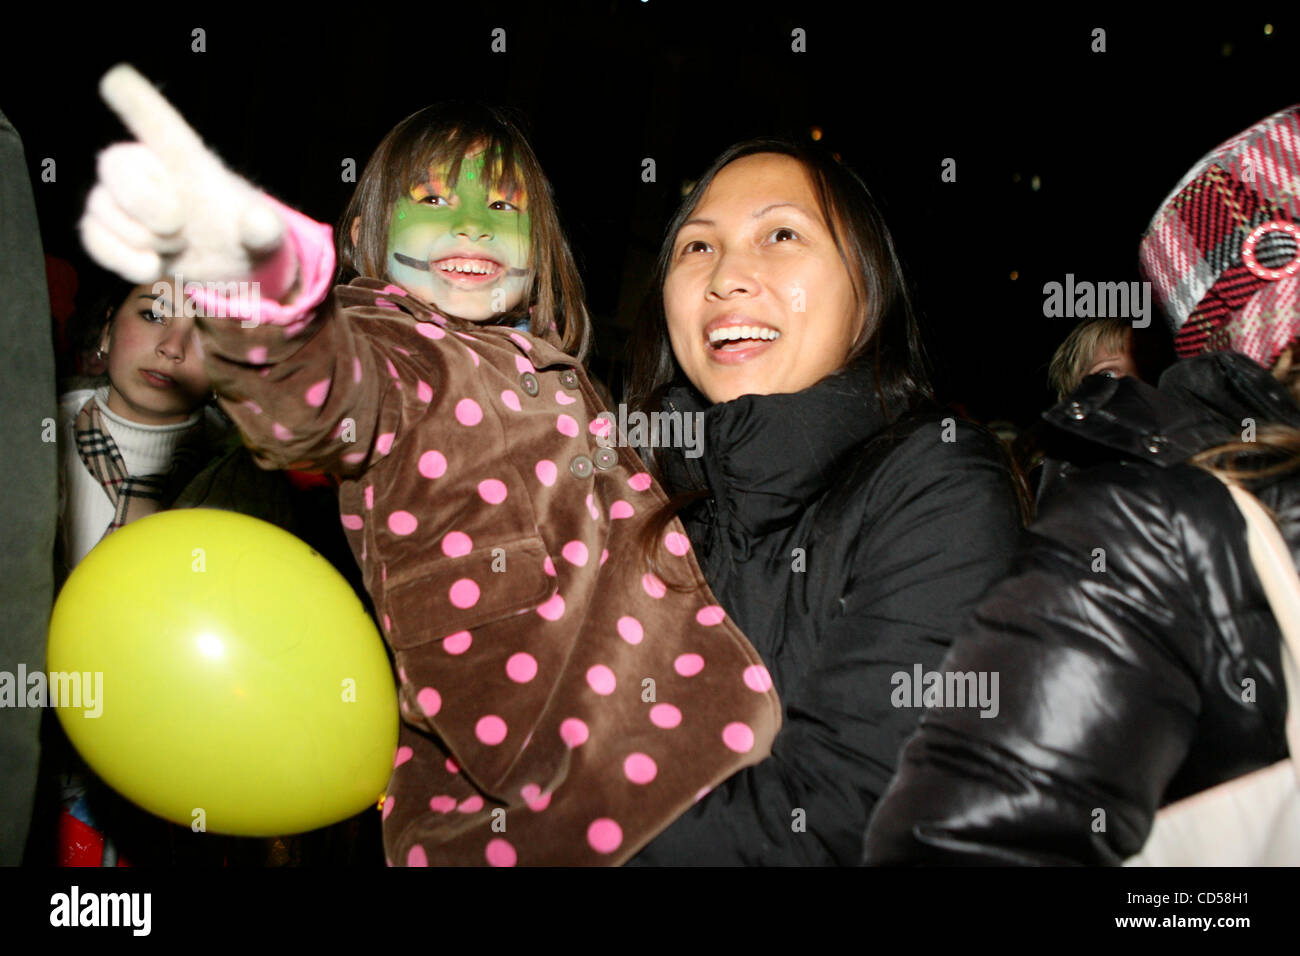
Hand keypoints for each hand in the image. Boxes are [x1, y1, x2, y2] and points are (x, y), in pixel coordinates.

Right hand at [79, 64, 284, 285]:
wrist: (227, 264)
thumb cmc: (244, 232)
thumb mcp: (264, 233)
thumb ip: (264, 228)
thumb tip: (261, 224)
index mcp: (183, 156)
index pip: (156, 120)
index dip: (135, 99)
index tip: (115, 79)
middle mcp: (146, 169)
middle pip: (114, 164)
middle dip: (145, 204)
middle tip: (179, 228)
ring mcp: (121, 199)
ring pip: (101, 208)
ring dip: (144, 240)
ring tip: (176, 246)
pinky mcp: (107, 230)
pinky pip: (92, 237)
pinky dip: (121, 259)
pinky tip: (152, 265)